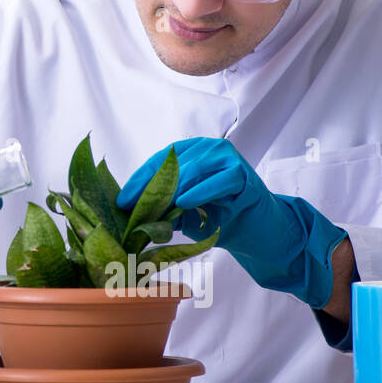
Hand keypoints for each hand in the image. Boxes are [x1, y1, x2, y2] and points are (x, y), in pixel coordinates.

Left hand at [116, 137, 347, 308]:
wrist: (260, 233)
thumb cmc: (221, 220)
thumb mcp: (185, 215)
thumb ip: (164, 208)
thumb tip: (131, 211)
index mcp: (192, 153)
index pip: (158, 161)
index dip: (138, 180)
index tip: (121, 201)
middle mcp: (209, 149)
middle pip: (173, 163)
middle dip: (150, 186)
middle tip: (132, 208)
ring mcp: (228, 159)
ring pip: (195, 168)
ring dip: (172, 189)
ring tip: (154, 208)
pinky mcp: (244, 175)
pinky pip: (220, 179)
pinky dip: (201, 190)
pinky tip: (184, 203)